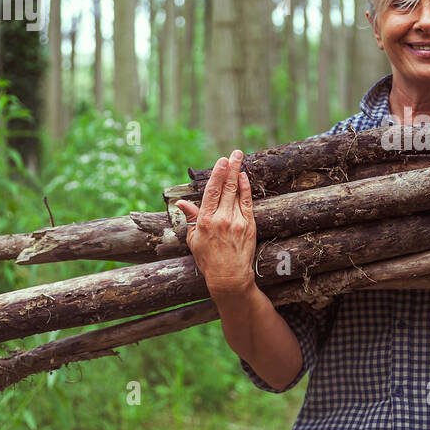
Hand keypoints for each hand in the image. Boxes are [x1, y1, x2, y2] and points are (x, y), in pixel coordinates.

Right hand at [175, 149, 256, 298]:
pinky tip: (245, 178)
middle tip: (234, 153)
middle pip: (226, 187)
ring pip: (236, 192)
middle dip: (230, 168)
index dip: (217, 174)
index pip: (211, 192)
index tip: (221, 161)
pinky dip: (246, 189)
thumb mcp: (193, 240)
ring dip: (238, 173)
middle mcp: (220, 219)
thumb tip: (181, 204)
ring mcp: (236, 222)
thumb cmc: (208, 260)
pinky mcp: (249, 226)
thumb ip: (190, 218)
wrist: (228, 277)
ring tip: (240, 158)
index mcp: (204, 221)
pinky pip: (247, 202)